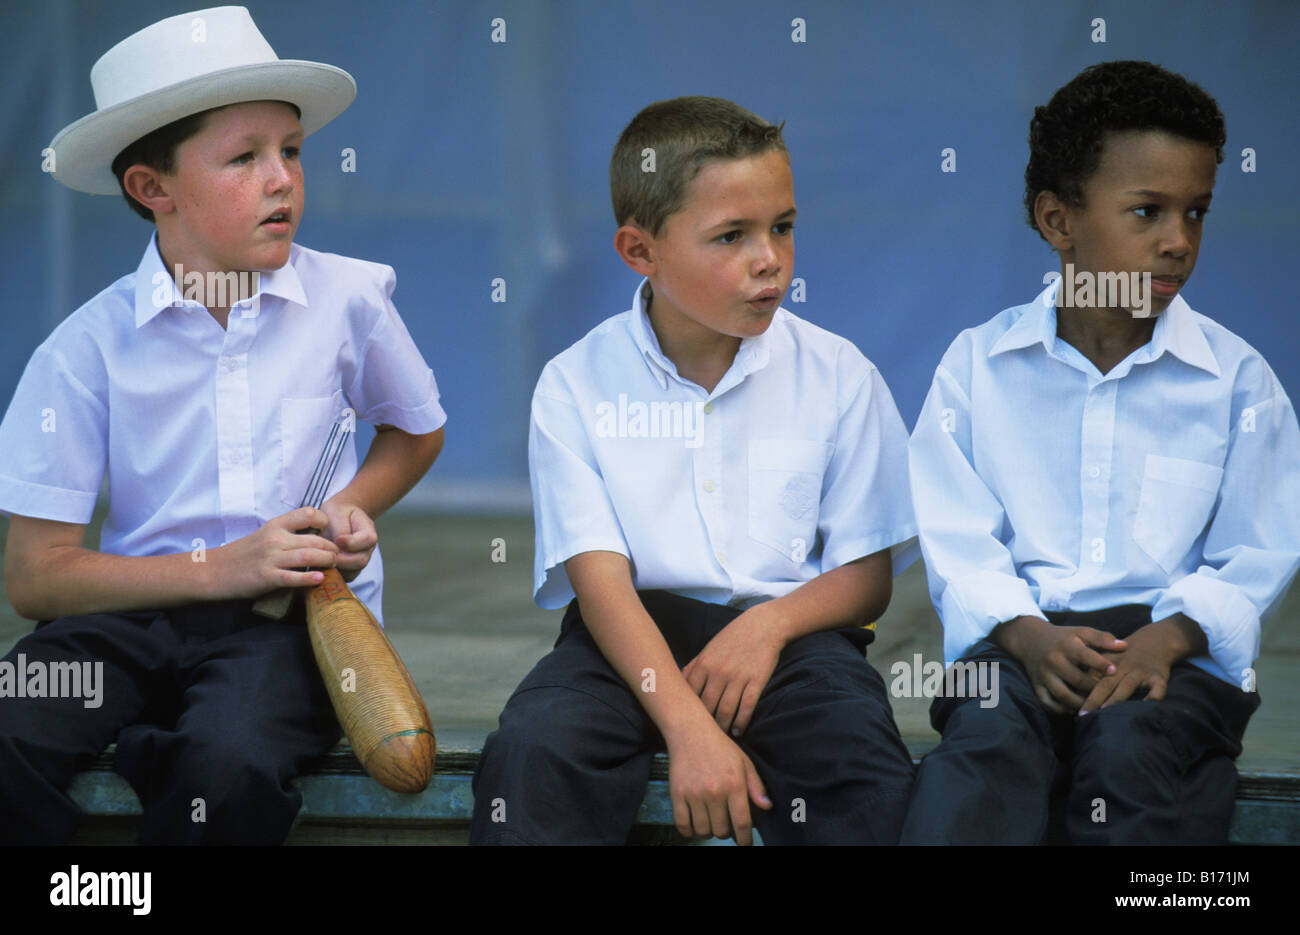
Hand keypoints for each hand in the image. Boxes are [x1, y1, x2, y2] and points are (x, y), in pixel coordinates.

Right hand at [208, 507, 336, 597]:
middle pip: (314, 539)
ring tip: (333, 565)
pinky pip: (292, 577)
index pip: (308, 514)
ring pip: (307, 555)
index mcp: (275, 525)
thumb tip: (314, 537)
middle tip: (338, 556)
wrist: (214, 570)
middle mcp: (274, 539)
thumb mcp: (264, 535)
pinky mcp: (266, 577)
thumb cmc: (243, 554)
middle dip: (331, 548)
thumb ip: (286, 534)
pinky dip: (308, 578)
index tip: (329, 533)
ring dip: (326, 561)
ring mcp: (270, 558)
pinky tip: (320, 579)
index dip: (324, 522)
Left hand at [319, 500, 377, 581]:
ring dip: (336, 568)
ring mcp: (359, 560)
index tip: (337, 539)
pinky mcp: (349, 570)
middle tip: (326, 554)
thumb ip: (339, 526)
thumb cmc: (336, 513)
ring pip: (353, 572)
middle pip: (361, 560)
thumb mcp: (336, 511)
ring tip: (322, 560)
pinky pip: (344, 577)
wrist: (336, 518)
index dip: (353, 542)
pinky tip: (321, 566)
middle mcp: (367, 548)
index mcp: (368, 530)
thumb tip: (339, 543)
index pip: (368, 540)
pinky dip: (333, 575)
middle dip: (342, 559)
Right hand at [665, 716, 771, 844]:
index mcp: (734, 784)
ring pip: (703, 830)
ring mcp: (694, 794)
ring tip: (712, 822)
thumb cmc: (720, 747)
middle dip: (726, 832)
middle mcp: (715, 792)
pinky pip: (682, 824)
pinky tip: (695, 826)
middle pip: (721, 830)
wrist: (690, 731)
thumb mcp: (744, 762)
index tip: (744, 843)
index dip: (745, 839)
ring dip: (709, 831)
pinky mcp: (677, 794)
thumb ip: (756, 786)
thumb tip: (767, 807)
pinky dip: (689, 831)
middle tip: (726, 824)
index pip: (742, 823)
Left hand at [682, 605, 784, 736]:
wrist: (763, 625)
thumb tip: (678, 685)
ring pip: (725, 710)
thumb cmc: (733, 638)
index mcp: (703, 664)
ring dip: (722, 727)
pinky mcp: (756, 681)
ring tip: (721, 736)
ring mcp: (738, 677)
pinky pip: (746, 707)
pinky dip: (741, 722)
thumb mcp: (709, 649)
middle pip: (706, 706)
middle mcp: (718, 672)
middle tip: (703, 735)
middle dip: (704, 723)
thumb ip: (693, 667)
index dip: (686, 712)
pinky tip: (738, 730)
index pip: (688, 695)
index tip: (685, 723)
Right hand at [993, 615, 1124, 714]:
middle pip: (1077, 680)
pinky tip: (1075, 709)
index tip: (1114, 671)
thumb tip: (1125, 646)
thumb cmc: (1063, 637)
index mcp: (1065, 645)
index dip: (1100, 664)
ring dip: (1081, 703)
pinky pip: (1049, 702)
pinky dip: (1062, 709)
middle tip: (1109, 695)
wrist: (1029, 639)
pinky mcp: (1036, 685)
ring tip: (1095, 706)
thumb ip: (1102, 638)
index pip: (1084, 656)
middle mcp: (1052, 660)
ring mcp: (1043, 675)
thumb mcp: (1081, 632)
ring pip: (1063, 695)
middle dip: (1094, 689)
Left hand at [1078, 617, 1200, 712]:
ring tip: (1106, 713)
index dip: (1081, 692)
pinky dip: (1153, 697)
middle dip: (1094, 699)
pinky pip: (1158, 688)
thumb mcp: (1107, 657)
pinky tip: (1145, 707)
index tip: (1072, 706)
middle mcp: (1122, 667)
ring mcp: (1140, 672)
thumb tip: (1073, 694)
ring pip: (1127, 686)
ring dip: (1117, 699)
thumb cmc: (1124, 655)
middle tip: (1083, 715)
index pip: (1091, 678)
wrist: (1155, 640)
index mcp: (1107, 663)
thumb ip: (1092, 673)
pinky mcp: (1158, 676)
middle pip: (1106, 683)